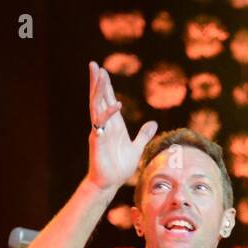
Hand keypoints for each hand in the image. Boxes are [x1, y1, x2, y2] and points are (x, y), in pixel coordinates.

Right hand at [86, 61, 156, 191]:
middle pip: (99, 99)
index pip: (107, 100)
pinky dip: (108, 114)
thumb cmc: (120, 166)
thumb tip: (153, 122)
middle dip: (97, 82)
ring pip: (97, 106)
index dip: (105, 86)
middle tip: (93, 64)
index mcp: (114, 125)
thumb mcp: (137, 148)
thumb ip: (144, 135)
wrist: (110, 182)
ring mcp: (100, 132)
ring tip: (98, 75)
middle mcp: (105, 125)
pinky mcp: (98, 141)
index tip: (103, 70)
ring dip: (97, 91)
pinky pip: (102, 124)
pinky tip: (116, 104)